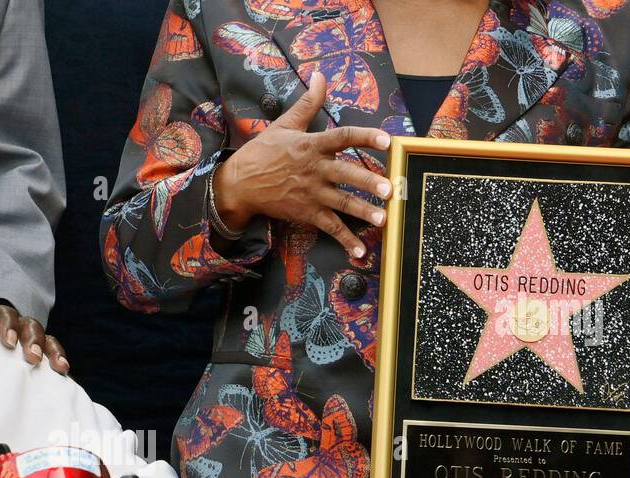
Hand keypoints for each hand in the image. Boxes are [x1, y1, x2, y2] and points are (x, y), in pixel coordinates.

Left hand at [0, 300, 69, 372]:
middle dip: (33, 341)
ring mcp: (32, 337)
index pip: (5, 315)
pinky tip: (64, 370)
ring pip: (46, 338)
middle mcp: (19, 324)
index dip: (8, 326)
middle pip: (30, 326)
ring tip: (59, 366)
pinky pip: (53, 351)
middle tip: (33, 356)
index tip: (9, 342)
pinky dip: (59, 359)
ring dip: (52, 351)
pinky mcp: (41, 350)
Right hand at [212, 71, 391, 258]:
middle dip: (368, 182)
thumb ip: (308, 102)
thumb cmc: (264, 151)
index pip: (343, 137)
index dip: (365, 138)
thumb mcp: (285, 124)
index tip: (387, 140)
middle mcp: (314, 170)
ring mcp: (311, 194)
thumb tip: (320, 74)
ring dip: (362, 212)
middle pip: (346, 175)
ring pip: (341, 203)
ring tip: (383, 219)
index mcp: (311, 145)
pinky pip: (329, 228)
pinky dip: (344, 240)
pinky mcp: (306, 213)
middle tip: (389, 189)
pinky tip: (360, 251)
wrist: (240, 183)